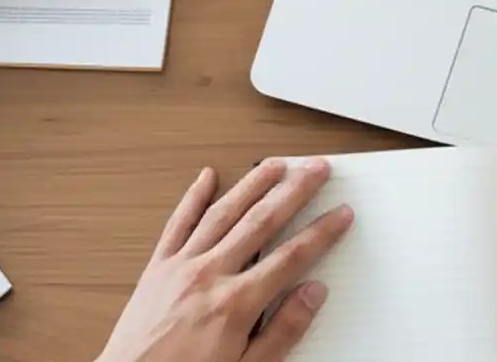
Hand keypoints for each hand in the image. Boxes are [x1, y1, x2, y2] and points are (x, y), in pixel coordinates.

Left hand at [98, 159, 353, 361]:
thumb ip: (283, 331)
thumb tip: (313, 294)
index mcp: (235, 304)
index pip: (291, 256)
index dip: (321, 232)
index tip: (339, 214)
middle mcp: (208, 276)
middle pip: (262, 222)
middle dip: (294, 191)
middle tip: (315, 169)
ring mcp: (180, 267)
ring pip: (223, 213)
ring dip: (252, 184)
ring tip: (275, 164)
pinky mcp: (157, 269)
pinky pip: (177, 224)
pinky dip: (193, 198)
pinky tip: (207, 177)